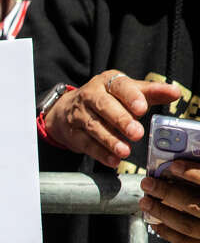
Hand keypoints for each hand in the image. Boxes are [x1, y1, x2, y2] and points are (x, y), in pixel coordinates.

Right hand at [44, 71, 181, 168]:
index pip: (120, 86)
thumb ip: (151, 93)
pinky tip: (113, 160)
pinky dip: (100, 153)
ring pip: (94, 127)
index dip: (131, 97)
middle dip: (121, 120)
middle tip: (137, 133)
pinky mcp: (72, 133)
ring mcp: (79, 115)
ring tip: (125, 151)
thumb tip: (175, 93)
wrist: (68, 109)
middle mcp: (90, 95)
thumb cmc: (107, 99)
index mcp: (107, 82)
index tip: (142, 109)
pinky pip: (86, 144)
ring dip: (110, 140)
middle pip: (104, 106)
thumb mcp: (127, 92)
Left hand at [142, 162, 199, 242]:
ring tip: (147, 201)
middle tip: (149, 182)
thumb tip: (199, 156)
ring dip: (163, 213)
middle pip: (196, 205)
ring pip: (188, 226)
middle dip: (169, 192)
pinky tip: (158, 225)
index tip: (174, 165)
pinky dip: (170, 234)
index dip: (194, 174)